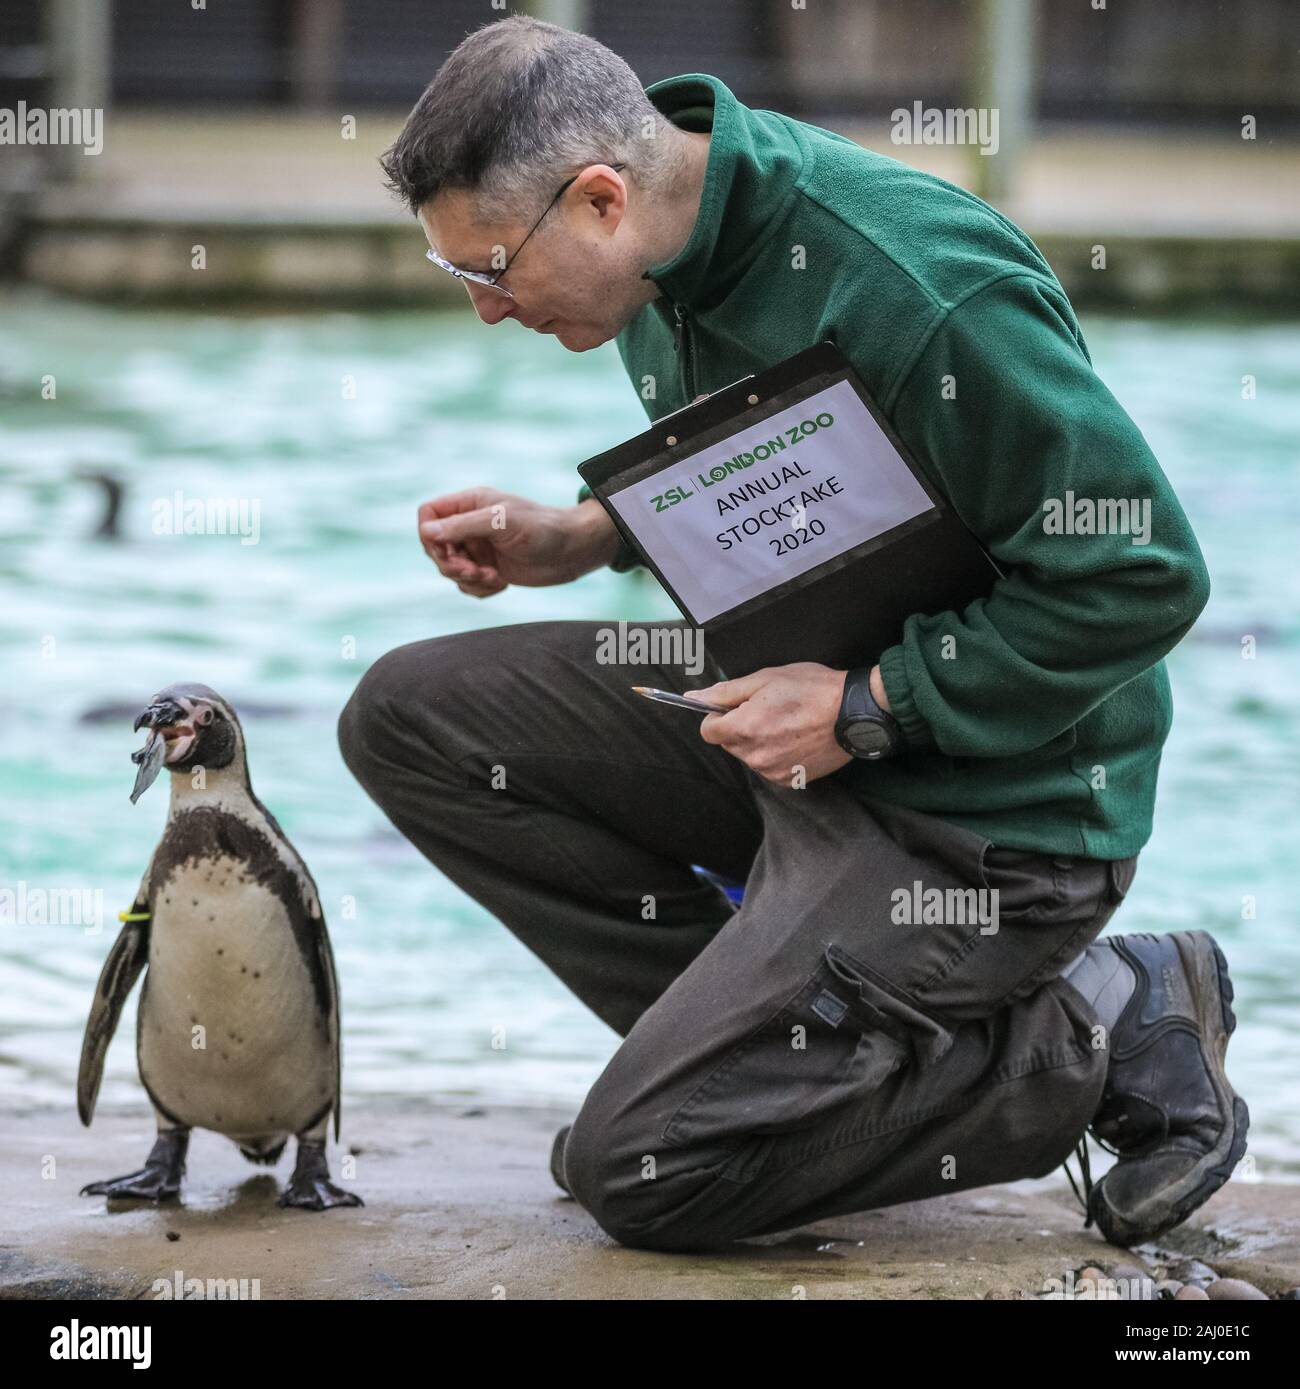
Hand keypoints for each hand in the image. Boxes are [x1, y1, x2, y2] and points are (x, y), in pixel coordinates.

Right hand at [417, 489, 618, 595]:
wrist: (573, 551)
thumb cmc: (542, 528)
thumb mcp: (501, 522)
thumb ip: (463, 525)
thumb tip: (427, 532)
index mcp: (470, 504)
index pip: (428, 514)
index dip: (429, 534)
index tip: (447, 550)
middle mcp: (470, 526)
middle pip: (434, 547)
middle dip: (451, 564)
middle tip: (475, 572)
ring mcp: (478, 549)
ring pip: (449, 570)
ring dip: (468, 579)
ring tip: (493, 577)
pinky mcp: (488, 570)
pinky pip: (467, 586)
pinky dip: (480, 589)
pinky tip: (501, 583)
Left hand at [684, 662, 852, 783]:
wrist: (854, 713)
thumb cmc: (812, 689)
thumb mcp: (765, 679)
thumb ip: (726, 692)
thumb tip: (694, 698)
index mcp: (743, 728)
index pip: (708, 731)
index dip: (719, 716)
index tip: (737, 706)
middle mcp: (754, 755)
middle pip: (729, 744)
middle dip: (741, 727)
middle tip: (770, 709)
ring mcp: (772, 771)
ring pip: (750, 756)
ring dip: (760, 742)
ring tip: (788, 723)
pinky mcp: (790, 780)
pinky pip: (770, 767)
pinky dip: (778, 754)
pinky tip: (797, 739)